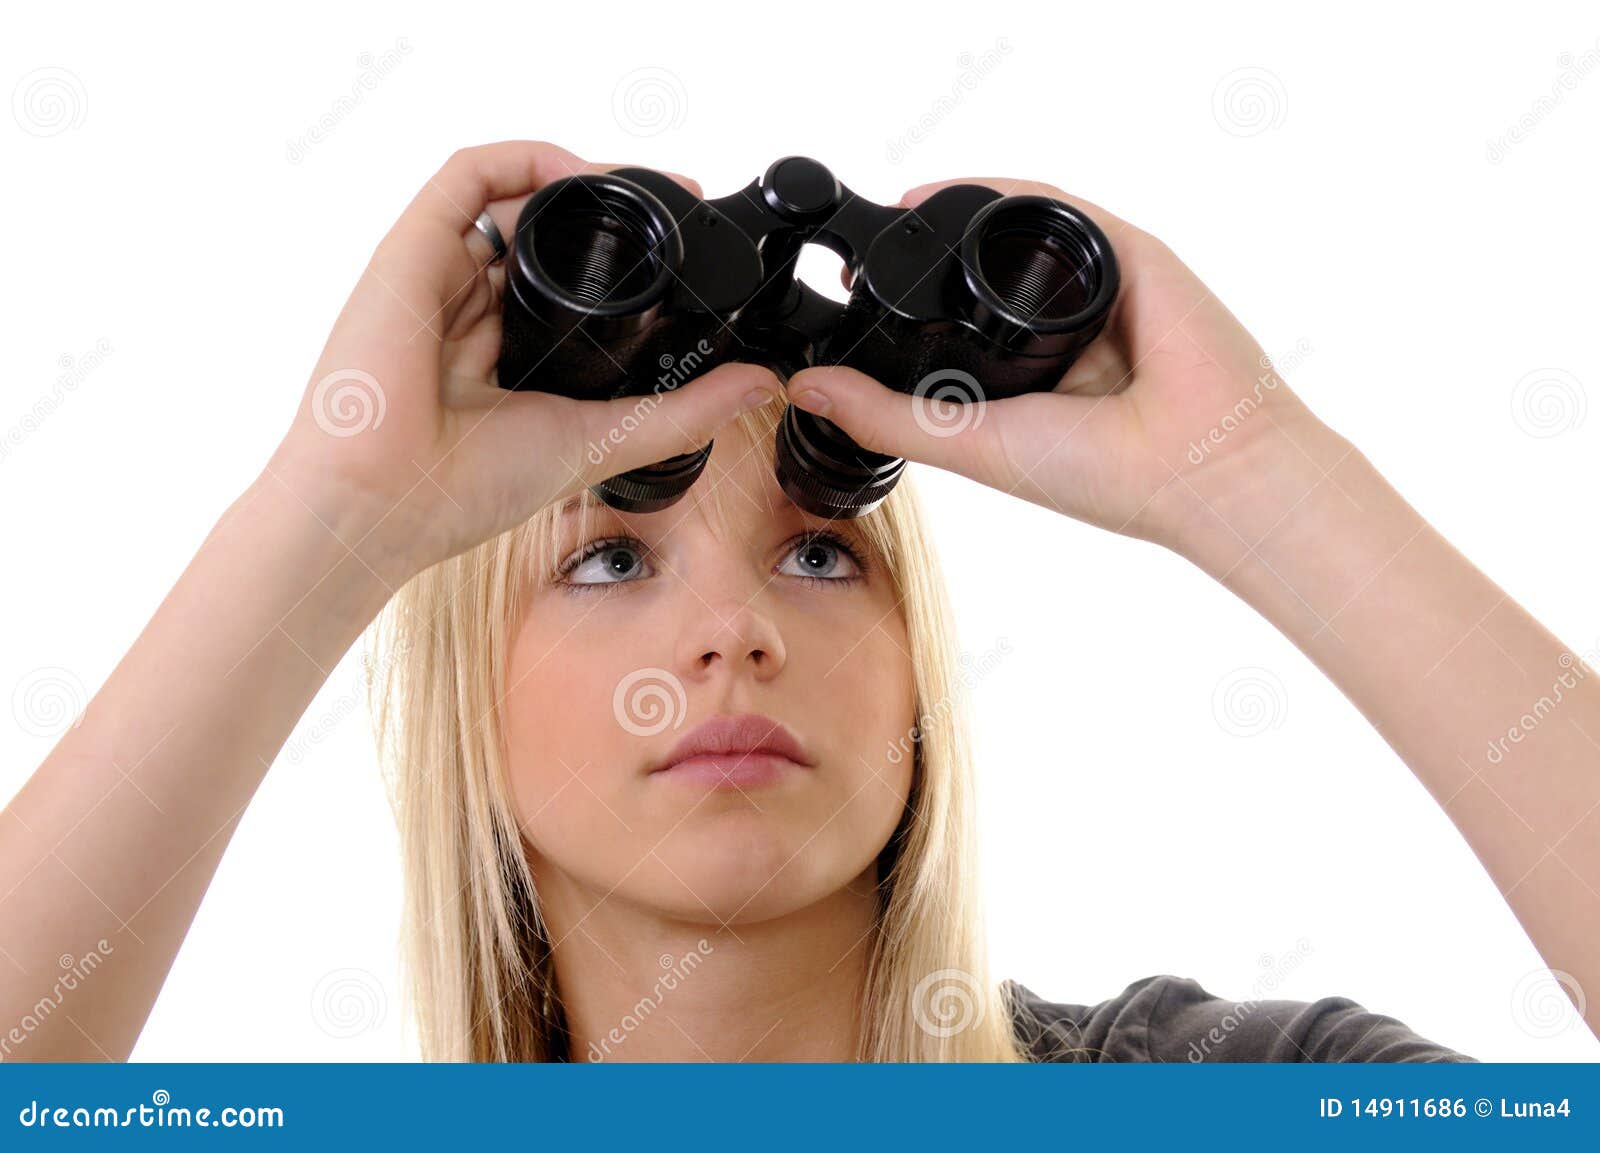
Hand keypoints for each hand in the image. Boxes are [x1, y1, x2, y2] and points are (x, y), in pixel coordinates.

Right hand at [265, 140, 782, 586]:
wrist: (385, 500)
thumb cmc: (468, 488)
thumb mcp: (602, 441)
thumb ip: (682, 412)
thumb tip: (760, 383)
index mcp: (507, 353)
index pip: (570, 284)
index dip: (625, 257)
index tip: (684, 243)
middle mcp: (472, 307)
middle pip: (546, 232)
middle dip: (612, 210)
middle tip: (678, 201)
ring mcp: (442, 273)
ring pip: (513, 193)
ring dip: (577, 177)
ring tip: (642, 185)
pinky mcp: (412, 248)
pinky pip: (467, 173)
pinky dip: (522, 158)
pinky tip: (576, 173)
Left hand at [784, 177, 1343, 562]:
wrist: (1198, 462)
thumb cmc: (1101, 474)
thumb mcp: (969, 444)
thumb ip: (886, 416)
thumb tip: (804, 389)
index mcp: (1029, 381)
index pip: (957, 329)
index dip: (901, 312)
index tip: (845, 299)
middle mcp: (1061, 333)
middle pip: (982, 275)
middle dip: (924, 259)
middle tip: (858, 252)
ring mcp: (1097, 289)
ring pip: (1016, 237)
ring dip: (956, 219)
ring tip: (894, 215)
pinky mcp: (1130, 253)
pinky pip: (1059, 208)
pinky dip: (1006, 194)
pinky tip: (950, 195)